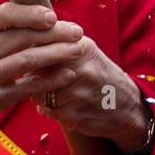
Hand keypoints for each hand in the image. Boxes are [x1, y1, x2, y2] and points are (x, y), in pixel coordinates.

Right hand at [0, 2, 84, 154]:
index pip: (5, 14)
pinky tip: (67, 75)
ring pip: (28, 60)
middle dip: (55, 33)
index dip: (30, 13)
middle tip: (78, 31)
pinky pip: (28, 87)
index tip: (52, 15)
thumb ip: (2, 32)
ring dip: (57, 53)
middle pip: (23, 37)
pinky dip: (50, 80)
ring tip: (78, 49)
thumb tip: (40, 18)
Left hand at [36, 36, 150, 154]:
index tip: (28, 55)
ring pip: (39, 93)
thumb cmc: (99, 74)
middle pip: (37, 71)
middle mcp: (81, 68)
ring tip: (50, 91)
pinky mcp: (75, 117)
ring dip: (39, 94)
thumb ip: (60, 40)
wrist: (128, 106)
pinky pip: (48, 111)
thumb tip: (26, 37)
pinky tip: (60, 104)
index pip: (43, 45)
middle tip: (35, 75)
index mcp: (82, 47)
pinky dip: (48, 109)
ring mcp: (79, 95)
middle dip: (33, 74)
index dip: (32, 52)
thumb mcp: (86, 49)